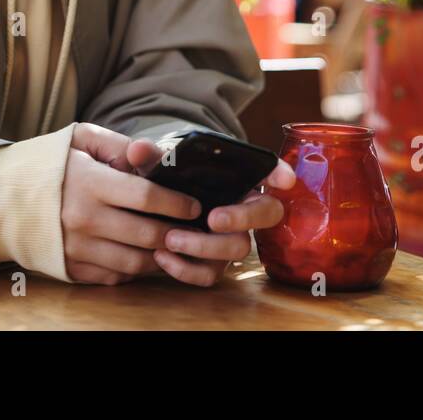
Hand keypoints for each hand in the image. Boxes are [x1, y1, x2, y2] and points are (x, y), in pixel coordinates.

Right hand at [60, 123, 203, 284]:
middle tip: (193, 229)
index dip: (177, 203)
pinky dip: (135, 269)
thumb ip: (120, 145)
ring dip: (161, 256)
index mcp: (88, 182)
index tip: (194, 205)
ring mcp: (76, 248)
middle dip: (177, 233)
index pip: (147, 197)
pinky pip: (115, 275)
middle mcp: (82, 219)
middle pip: (146, 235)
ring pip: (134, 262)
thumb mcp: (81, 139)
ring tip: (173, 243)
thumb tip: (153, 154)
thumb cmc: (49, 163)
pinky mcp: (71, 268)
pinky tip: (144, 255)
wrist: (1, 198)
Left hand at [123, 138, 297, 286]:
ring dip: (205, 245)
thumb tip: (137, 148)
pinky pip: (210, 273)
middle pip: (266, 214)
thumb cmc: (168, 181)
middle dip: (242, 217)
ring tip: (170, 238)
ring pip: (238, 248)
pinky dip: (185, 269)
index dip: (280, 174)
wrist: (154, 210)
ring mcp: (232, 238)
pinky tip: (161, 256)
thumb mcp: (161, 165)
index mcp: (239, 177)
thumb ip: (151, 156)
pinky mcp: (214, 263)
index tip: (285, 179)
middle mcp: (245, 208)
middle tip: (213, 218)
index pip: (269, 170)